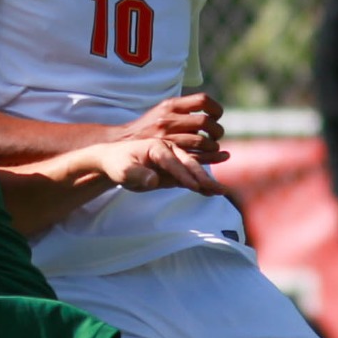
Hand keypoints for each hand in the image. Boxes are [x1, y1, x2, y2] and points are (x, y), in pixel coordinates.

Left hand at [95, 135, 226, 196]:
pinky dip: (201, 184)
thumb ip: (138, 174)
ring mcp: (173, 160)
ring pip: (192, 170)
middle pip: (188, 163)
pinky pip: (189, 177)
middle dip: (202, 177)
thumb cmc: (117, 164)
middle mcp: (168, 150)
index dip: (183, 174)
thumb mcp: (123, 170)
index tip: (193, 186)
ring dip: (206, 180)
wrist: (114, 160)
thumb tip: (154, 180)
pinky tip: (214, 191)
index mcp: (157, 147)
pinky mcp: (173, 170)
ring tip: (222, 191)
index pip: (173, 162)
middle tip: (216, 189)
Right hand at [120, 92, 224, 162]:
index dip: (215, 108)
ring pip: (202, 141)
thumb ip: (183, 108)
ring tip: (213, 146)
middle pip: (205, 122)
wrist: (123, 143)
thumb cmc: (148, 127)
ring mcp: (168, 138)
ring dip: (213, 145)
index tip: (216, 116)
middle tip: (216, 135)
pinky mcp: (168, 155)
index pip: (202, 100)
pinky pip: (196, 157)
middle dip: (216, 129)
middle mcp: (169, 120)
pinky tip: (218, 155)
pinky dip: (212, 157)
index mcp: (170, 105)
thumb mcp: (162, 110)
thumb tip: (209, 109)